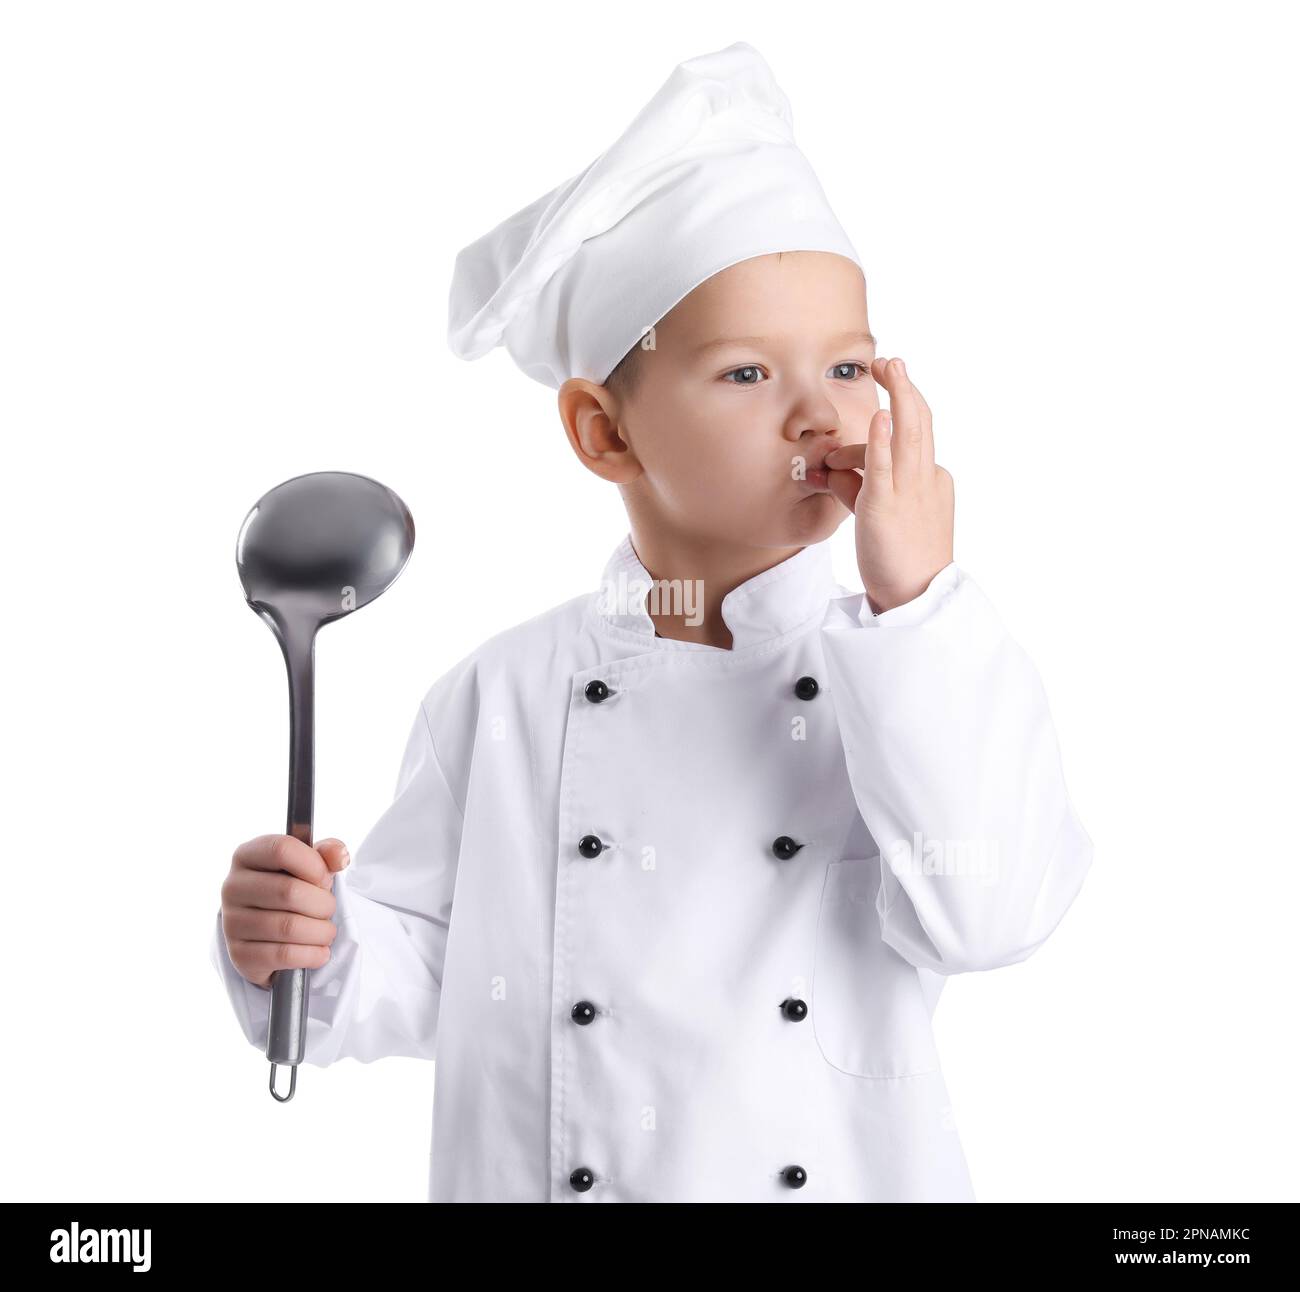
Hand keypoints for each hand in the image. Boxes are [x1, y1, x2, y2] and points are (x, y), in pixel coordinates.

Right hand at [220, 834, 349, 988]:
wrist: (268, 932)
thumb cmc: (292, 888)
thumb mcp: (309, 865)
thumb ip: (328, 854)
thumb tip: (339, 857)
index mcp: (246, 855)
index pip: (282, 849)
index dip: (314, 865)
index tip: (325, 880)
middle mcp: (232, 887)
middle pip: (289, 891)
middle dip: (322, 903)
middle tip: (329, 909)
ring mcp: (232, 923)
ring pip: (289, 927)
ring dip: (321, 931)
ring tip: (327, 931)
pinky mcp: (239, 955)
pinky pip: (284, 955)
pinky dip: (312, 954)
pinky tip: (320, 951)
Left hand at [824, 356, 953, 613]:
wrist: (913, 595)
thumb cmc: (896, 558)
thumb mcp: (874, 514)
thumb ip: (856, 487)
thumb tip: (832, 471)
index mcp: (929, 478)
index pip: (911, 436)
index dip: (901, 405)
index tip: (892, 381)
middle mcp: (924, 479)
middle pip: (919, 422)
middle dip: (905, 387)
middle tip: (890, 361)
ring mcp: (908, 492)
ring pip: (908, 435)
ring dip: (900, 396)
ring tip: (890, 368)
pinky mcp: (886, 509)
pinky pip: (884, 470)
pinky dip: (882, 442)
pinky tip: (881, 418)